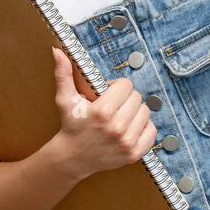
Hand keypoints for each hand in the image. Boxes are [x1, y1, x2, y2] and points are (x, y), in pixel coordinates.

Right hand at [50, 47, 156, 179]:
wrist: (72, 158)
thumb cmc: (71, 126)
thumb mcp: (65, 100)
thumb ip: (63, 74)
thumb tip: (58, 51)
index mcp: (102, 111)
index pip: (126, 85)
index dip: (117, 87)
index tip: (107, 94)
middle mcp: (116, 128)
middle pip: (137, 98)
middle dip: (126, 98)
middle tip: (114, 105)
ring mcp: (126, 142)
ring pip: (145, 112)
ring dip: (135, 112)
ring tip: (120, 116)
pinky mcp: (133, 154)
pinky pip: (152, 131)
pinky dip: (144, 127)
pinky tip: (129, 127)